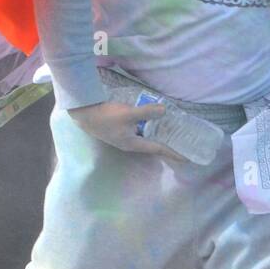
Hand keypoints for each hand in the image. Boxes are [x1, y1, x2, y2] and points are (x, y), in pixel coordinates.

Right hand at [67, 101, 185, 159]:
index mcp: (132, 144)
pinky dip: (148, 128)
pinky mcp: (119, 130)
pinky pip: (139, 132)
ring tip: (171, 133)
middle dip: (167, 145)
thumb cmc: (106, 115)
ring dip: (158, 136)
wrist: (83, 113)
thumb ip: (147, 112)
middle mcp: (129, 143)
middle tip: (182, 145)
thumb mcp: (128, 113)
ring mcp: (123, 137)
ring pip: (145, 138)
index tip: (186, 158)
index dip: (172, 152)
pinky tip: (152, 122)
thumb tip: (165, 111)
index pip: (157, 149)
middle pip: (152, 146)